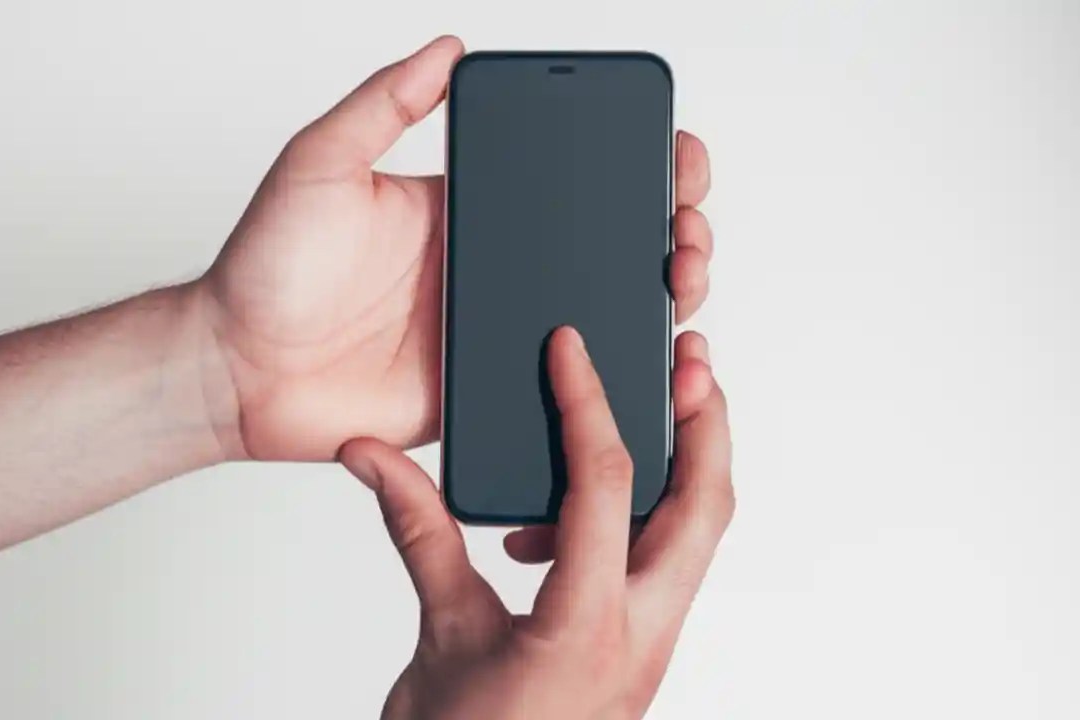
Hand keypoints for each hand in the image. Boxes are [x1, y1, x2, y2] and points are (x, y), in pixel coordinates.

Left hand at [199, 36, 714, 460]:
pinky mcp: (482, 393)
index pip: (567, 180)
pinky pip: (560, 389)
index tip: (670, 155)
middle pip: (603, 248)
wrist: (235, 371)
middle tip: (683, 231)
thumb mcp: (319, 164)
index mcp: (466, 211)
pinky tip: (647, 363)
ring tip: (678, 288)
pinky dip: (612, 380)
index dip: (631, 166)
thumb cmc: (266, 268)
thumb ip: (381, 106)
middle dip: (668, 232)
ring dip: (656, 301)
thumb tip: (445, 48)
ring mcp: (490, 333)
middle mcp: (489, 270)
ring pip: (598, 317)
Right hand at [339, 327, 733, 718]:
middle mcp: (640, 634)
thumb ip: (418, 534)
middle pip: (705, 506)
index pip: (606, 487)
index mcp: (587, 626)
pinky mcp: (635, 648)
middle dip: (706, 423)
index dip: (588, 403)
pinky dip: (639, 517)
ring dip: (685, 466)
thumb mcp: (440, 633)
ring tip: (650, 411)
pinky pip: (661, 564)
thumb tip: (374, 456)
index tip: (570, 348)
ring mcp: (647, 644)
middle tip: (689, 358)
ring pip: (695, 536)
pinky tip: (568, 513)